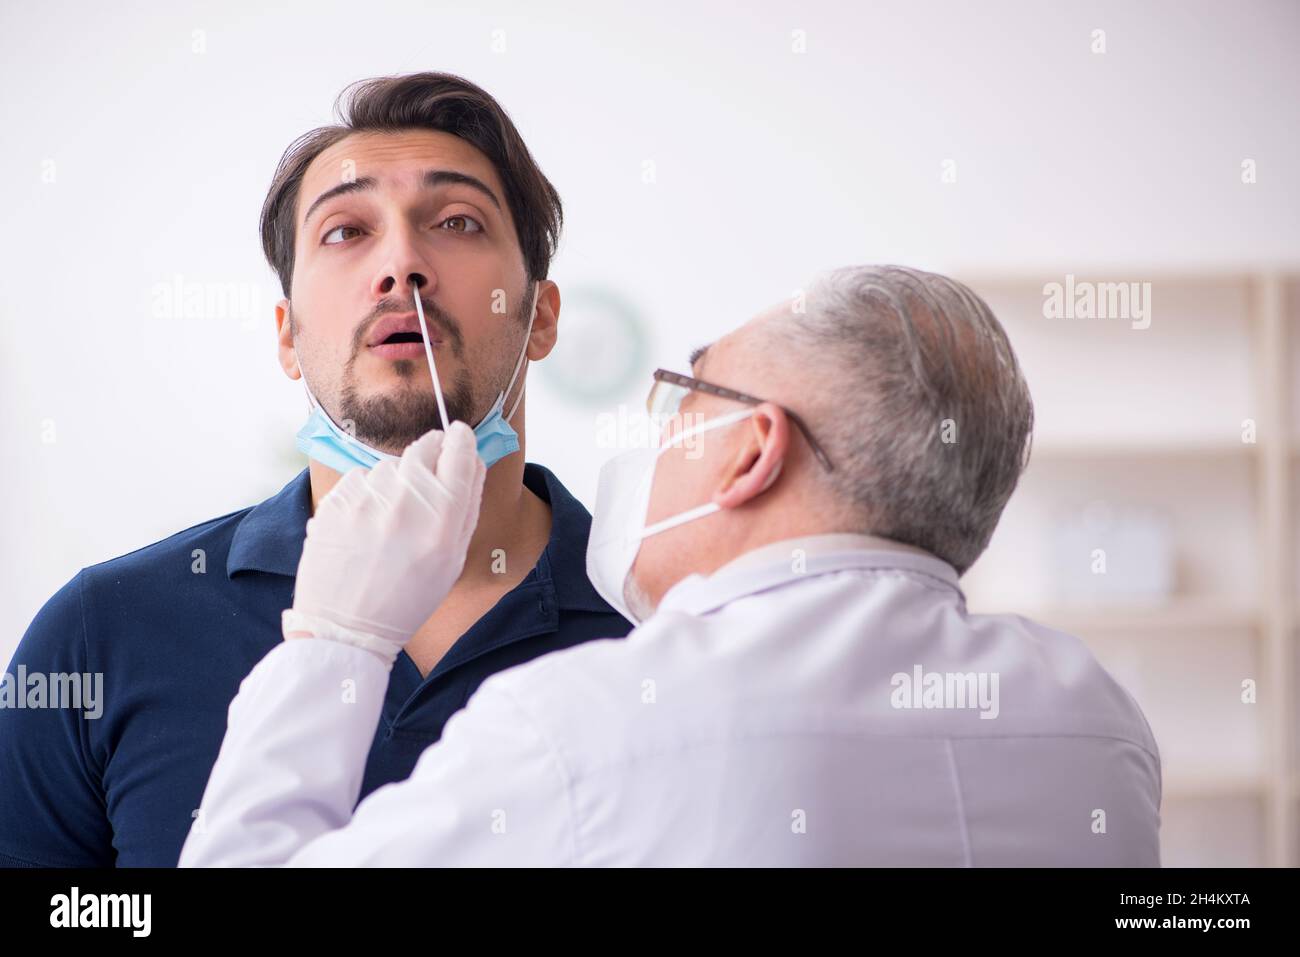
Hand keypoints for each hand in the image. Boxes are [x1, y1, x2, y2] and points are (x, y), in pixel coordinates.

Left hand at [284, 421, 486, 665]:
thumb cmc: (405, 598)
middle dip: (431, 452)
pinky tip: (366, 522)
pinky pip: (360, 478)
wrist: (346, 626)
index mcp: (443, 519)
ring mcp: (368, 498)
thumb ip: (467, 507)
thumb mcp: (451, 560)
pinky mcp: (337, 500)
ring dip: (395, 479)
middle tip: (426, 476)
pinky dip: (366, 492)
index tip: (458, 435)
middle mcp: (406, 501)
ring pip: (390, 464)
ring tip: (390, 517)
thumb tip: (474, 461)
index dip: (461, 439)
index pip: (459, 451)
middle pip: (425, 446)